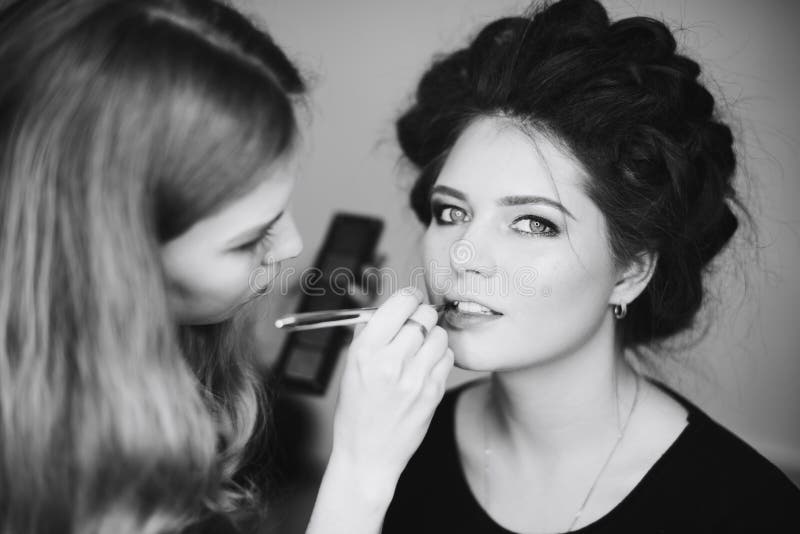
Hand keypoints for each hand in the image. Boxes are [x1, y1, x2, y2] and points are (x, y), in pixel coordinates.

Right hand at [332, 287, 451, 486]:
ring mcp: (415, 378)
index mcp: (366, 351)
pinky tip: (426, 367)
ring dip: (432, 336)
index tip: (409, 302)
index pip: (400, 303)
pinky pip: (447, 357)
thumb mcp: (351, 366)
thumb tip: (389, 306)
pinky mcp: (433, 392)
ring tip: (420, 349)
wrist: (367, 455)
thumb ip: (369, 333)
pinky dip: (440, 357)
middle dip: (421, 316)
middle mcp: (391, 362)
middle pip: (424, 316)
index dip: (408, 299)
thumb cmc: (356, 410)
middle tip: (416, 325)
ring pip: (440, 334)